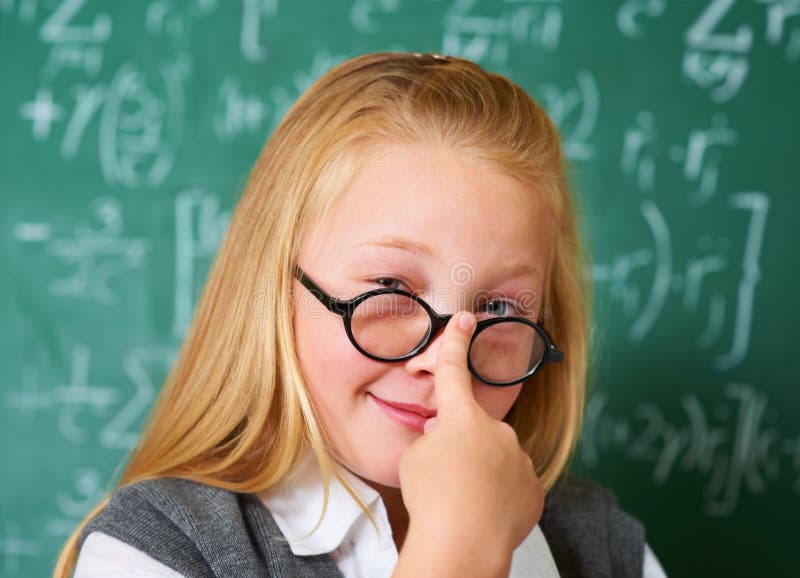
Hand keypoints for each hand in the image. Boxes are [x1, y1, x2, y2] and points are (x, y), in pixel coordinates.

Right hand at [398, 312, 543, 560]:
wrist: (462, 544)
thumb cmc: (431, 498)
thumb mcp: (416, 457)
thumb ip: (434, 438)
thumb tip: (448, 440)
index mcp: (461, 416)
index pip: (453, 370)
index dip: (456, 342)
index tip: (464, 320)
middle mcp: (496, 430)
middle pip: (475, 431)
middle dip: (462, 447)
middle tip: (446, 477)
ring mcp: (518, 459)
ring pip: (496, 459)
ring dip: (481, 474)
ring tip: (464, 501)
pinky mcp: (533, 489)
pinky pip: (512, 485)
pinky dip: (499, 497)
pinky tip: (485, 513)